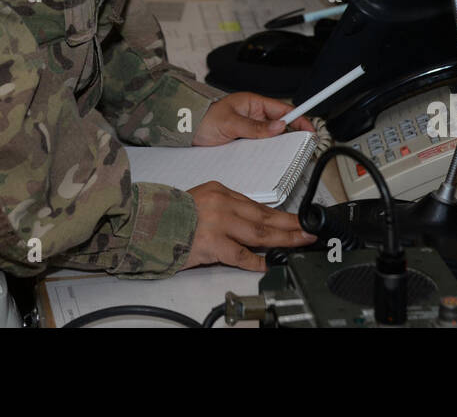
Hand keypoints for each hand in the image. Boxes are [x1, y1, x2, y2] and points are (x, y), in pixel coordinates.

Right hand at [183, 181, 317, 270]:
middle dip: (290, 225)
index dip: (281, 215)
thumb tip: (253, 224)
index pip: (258, 206)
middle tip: (309, 230)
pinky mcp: (212, 243)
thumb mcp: (203, 201)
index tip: (297, 220)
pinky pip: (240, 255)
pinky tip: (268, 264)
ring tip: (299, 243)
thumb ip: (227, 210)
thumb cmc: (171, 215)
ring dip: (283, 240)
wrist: (147, 223)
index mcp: (221, 191)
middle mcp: (223, 204)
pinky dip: (256, 261)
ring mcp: (218, 224)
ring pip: (259, 233)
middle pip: (264, 217)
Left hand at [191, 92, 314, 146]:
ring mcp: (249, 129)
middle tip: (301, 147)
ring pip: (271, 138)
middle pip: (280, 125)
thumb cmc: (203, 118)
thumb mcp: (230, 123)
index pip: (283, 109)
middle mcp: (253, 115)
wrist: (183, 129)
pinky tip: (267, 161)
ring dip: (278, 146)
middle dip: (292, 135)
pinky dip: (266, 153)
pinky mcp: (243, 141)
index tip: (309, 130)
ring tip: (285, 156)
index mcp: (253, 103)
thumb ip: (254, 126)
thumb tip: (279, 127)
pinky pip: (259, 147)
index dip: (299, 119)